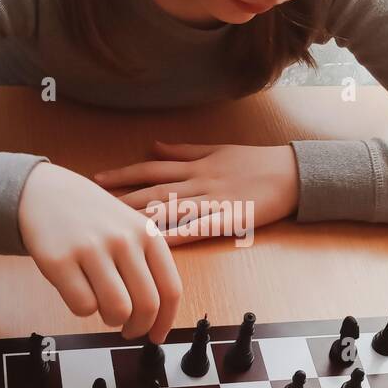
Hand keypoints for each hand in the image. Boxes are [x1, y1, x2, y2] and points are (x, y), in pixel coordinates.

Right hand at [18, 162, 181, 340]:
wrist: (45, 193)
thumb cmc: (92, 218)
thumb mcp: (130, 228)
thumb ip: (147, 265)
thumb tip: (159, 316)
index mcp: (147, 234)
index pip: (170, 289)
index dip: (165, 321)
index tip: (156, 336)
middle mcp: (123, 239)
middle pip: (146, 305)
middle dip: (138, 328)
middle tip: (128, 330)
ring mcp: (91, 248)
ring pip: (116, 310)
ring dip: (111, 320)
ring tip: (103, 308)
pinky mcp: (59, 260)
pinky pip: (82, 306)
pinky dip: (83, 309)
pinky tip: (79, 292)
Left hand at [93, 140, 299, 244]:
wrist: (293, 173)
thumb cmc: (257, 162)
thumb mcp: (217, 149)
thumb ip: (184, 150)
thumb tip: (154, 145)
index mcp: (196, 165)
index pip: (152, 168)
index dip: (124, 174)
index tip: (98, 180)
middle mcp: (200, 180)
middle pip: (154, 190)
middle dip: (122, 198)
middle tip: (93, 207)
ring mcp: (214, 200)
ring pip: (172, 208)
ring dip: (143, 217)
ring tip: (116, 227)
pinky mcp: (230, 217)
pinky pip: (199, 228)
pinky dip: (177, 234)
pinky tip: (158, 242)